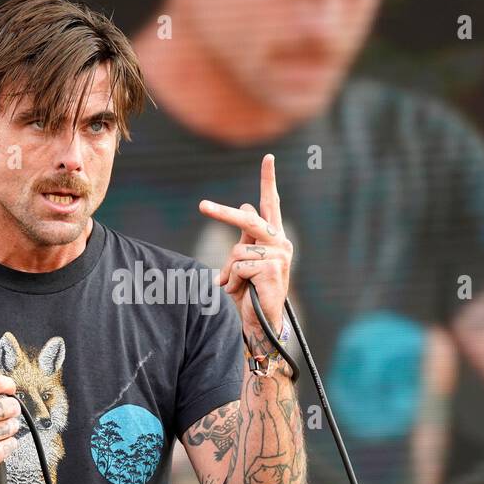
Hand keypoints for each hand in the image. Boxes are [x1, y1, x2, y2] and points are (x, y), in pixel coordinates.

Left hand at [199, 153, 293, 343]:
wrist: (261, 325)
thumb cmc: (249, 294)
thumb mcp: (243, 262)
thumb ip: (245, 238)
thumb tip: (248, 206)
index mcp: (274, 237)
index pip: (271, 204)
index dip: (268, 181)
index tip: (268, 158)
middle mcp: (281, 243)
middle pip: (247, 221)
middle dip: (223, 214)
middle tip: (202, 205)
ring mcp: (280, 256)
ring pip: (237, 251)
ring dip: (230, 272)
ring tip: (240, 287)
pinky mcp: (273, 269)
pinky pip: (239, 267)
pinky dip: (234, 281)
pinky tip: (245, 292)